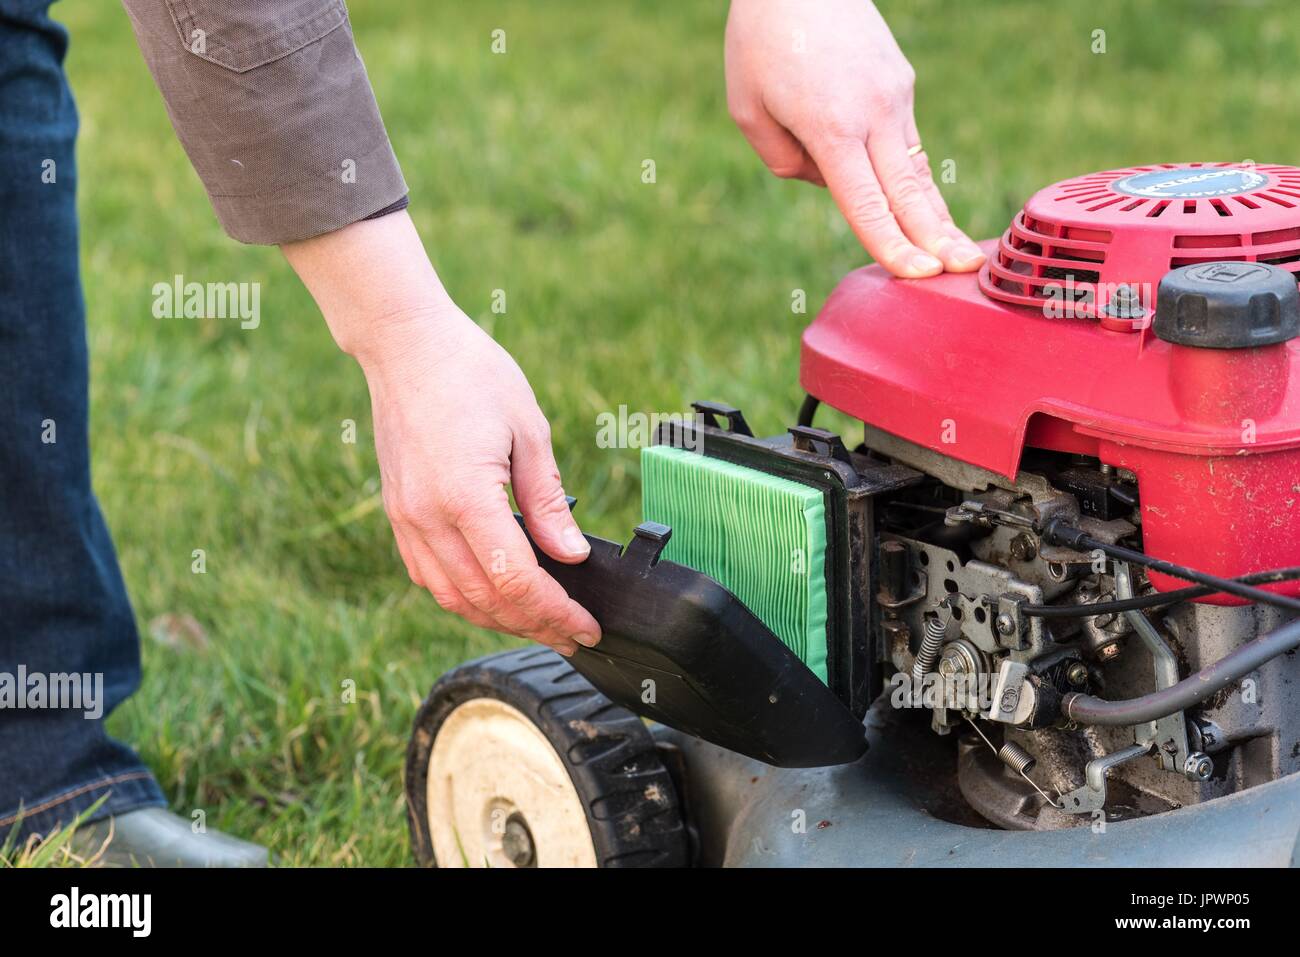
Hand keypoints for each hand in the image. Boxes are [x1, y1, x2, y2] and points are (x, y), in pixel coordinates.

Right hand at [282, 213, 600, 655]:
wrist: (405, 344)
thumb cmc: (471, 372)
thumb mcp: (529, 429)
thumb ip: (548, 500)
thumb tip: (573, 555)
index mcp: (465, 496)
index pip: (516, 580)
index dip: (555, 611)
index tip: (586, 626)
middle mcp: (427, 517)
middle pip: (485, 600)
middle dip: (534, 624)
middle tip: (573, 635)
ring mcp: (406, 519)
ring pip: (453, 597)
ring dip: (498, 619)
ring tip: (540, 623)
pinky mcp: (398, 514)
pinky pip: (429, 576)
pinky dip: (464, 597)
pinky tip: (494, 597)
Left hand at [725, 0, 984, 277]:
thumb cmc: (761, 40)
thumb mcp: (748, 110)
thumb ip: (785, 162)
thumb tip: (830, 184)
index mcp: (832, 126)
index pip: (867, 203)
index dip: (892, 244)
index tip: (920, 274)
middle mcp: (873, 112)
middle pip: (909, 191)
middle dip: (937, 237)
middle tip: (965, 271)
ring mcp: (894, 94)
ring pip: (915, 169)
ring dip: (935, 215)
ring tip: (961, 255)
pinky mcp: (899, 81)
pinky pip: (904, 142)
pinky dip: (910, 179)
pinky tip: (925, 213)